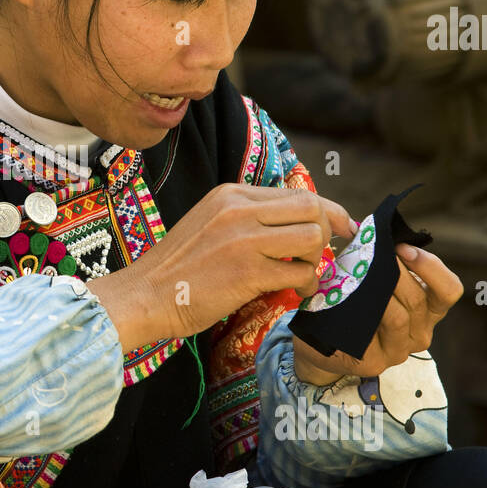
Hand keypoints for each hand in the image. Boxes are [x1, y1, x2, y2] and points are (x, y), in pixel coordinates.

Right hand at [88, 183, 354, 352]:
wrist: (144, 295)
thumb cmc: (176, 269)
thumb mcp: (209, 224)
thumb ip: (246, 219)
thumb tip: (294, 226)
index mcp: (230, 194)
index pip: (296, 192)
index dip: (327, 210)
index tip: (342, 226)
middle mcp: (239, 209)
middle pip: (312, 208)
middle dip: (328, 232)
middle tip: (323, 255)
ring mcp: (244, 239)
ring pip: (312, 237)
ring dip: (316, 260)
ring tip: (302, 276)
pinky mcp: (247, 272)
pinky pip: (299, 272)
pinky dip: (305, 285)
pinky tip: (293, 293)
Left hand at [292, 243, 464, 384]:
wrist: (321, 339)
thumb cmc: (351, 300)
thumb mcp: (372, 276)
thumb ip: (378, 255)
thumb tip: (366, 229)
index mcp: (428, 311)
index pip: (449, 290)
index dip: (430, 266)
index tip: (402, 247)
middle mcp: (419, 333)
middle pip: (418, 300)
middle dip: (396, 273)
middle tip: (373, 256)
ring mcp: (398, 351)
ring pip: (399, 317)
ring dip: (381, 292)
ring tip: (361, 275)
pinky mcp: (374, 362)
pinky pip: (372, 335)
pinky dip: (363, 314)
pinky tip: (350, 301)